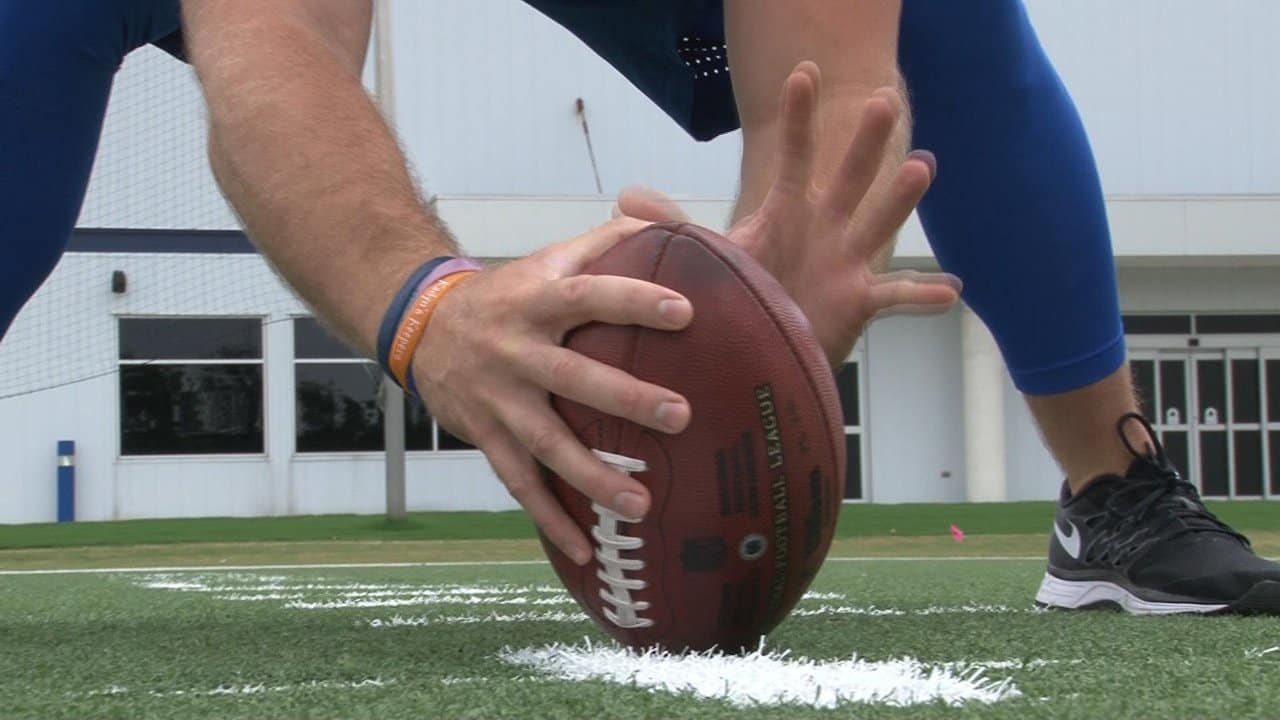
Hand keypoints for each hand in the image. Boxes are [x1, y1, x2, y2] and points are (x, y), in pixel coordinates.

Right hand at [412, 216, 693, 564]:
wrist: (422, 325)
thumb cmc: (506, 294)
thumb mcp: (545, 260)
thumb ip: (602, 243)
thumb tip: (666, 223)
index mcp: (538, 301)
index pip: (589, 295)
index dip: (633, 300)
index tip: (684, 312)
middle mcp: (517, 350)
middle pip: (573, 377)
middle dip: (626, 399)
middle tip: (681, 416)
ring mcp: (499, 399)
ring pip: (547, 444)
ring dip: (593, 478)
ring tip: (642, 506)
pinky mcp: (486, 437)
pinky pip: (519, 485)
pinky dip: (549, 520)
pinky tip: (584, 551)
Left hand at [617, 62, 959, 366]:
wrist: (766, 346)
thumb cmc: (745, 292)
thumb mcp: (711, 258)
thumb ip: (674, 227)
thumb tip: (625, 199)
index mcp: (790, 211)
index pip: (795, 155)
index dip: (798, 115)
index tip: (804, 72)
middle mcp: (826, 227)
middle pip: (849, 177)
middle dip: (866, 141)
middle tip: (883, 100)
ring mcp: (848, 261)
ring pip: (878, 223)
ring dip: (899, 198)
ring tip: (921, 167)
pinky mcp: (860, 301)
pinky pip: (896, 297)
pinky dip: (923, 296)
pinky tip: (950, 291)